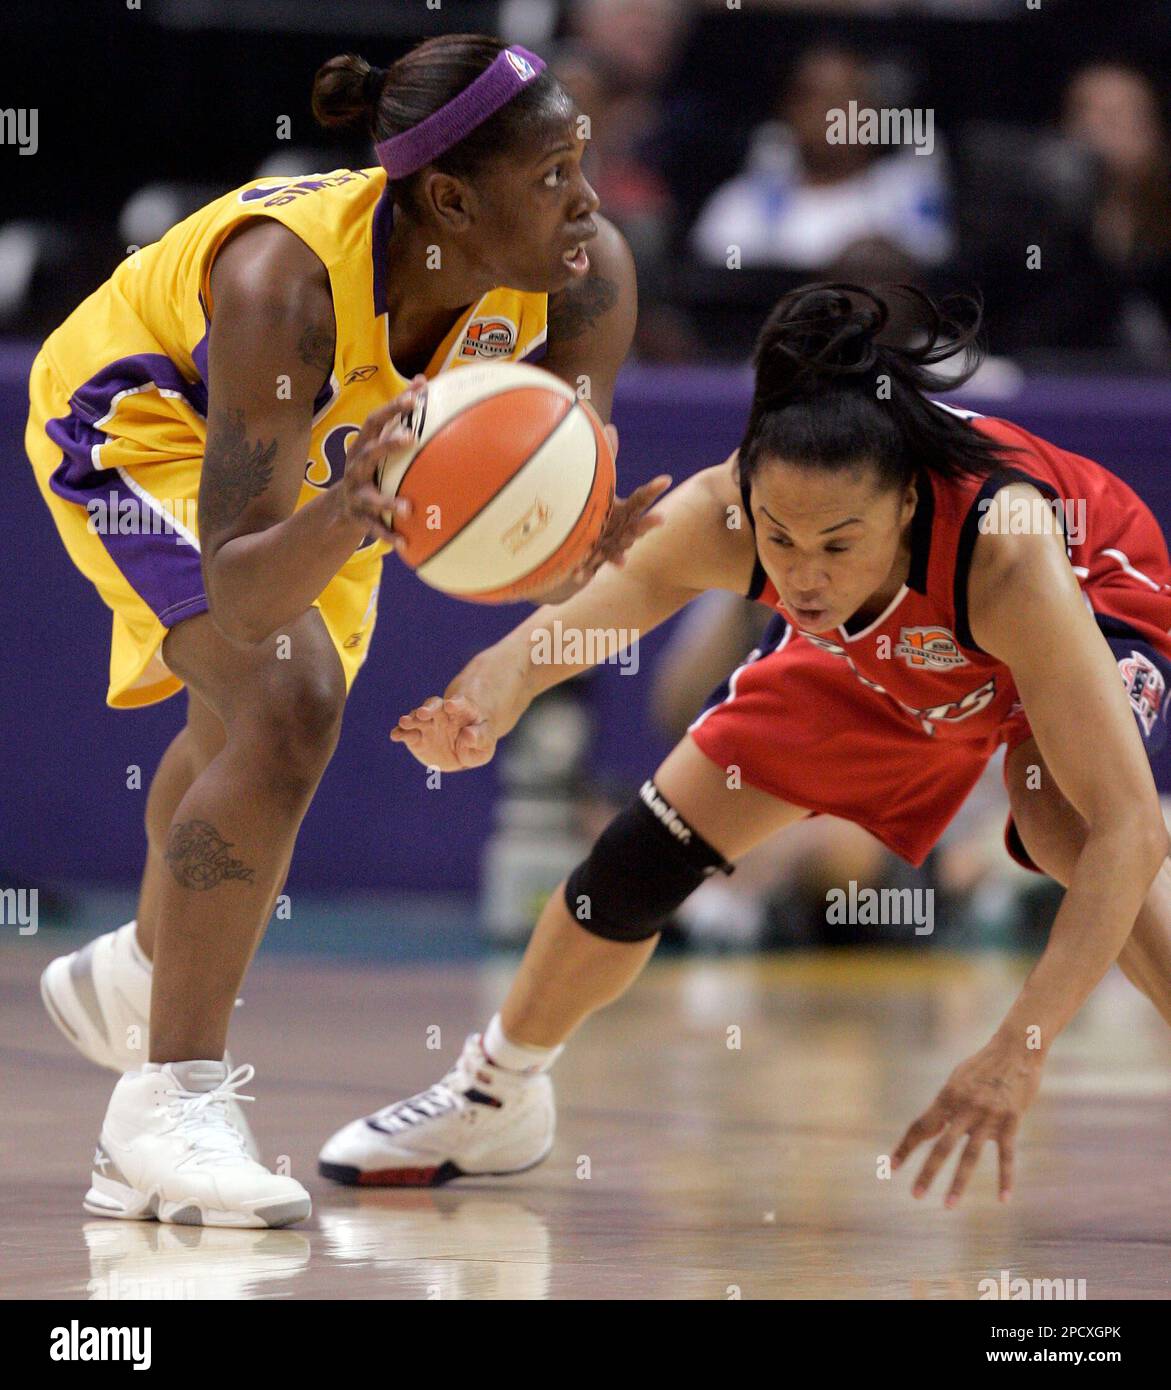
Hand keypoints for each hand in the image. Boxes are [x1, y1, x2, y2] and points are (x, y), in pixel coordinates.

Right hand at [335, 374, 427, 545]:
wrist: (340, 508)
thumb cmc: (372, 468)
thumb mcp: (381, 442)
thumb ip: (401, 416)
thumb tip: (425, 379)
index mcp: (363, 447)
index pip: (375, 421)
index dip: (392, 408)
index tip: (414, 396)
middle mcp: (356, 468)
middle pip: (369, 453)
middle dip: (388, 445)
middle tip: (411, 438)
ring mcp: (355, 494)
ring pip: (370, 497)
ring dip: (388, 501)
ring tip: (408, 508)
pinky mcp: (359, 518)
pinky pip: (374, 528)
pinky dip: (389, 536)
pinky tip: (405, 544)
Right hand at [390, 694, 496, 771]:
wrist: (463, 748)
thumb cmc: (478, 741)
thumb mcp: (486, 742)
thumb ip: (480, 738)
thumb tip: (468, 735)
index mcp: (464, 711)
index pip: (461, 703)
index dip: (456, 703)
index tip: (451, 704)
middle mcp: (443, 714)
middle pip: (435, 706)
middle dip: (428, 708)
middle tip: (423, 713)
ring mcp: (428, 724)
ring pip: (418, 717)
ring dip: (411, 719)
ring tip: (405, 722)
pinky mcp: (417, 737)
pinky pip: (407, 733)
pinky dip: (401, 733)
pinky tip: (395, 735)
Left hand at [571, 426, 670, 585]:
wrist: (583, 549)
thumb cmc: (598, 514)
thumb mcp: (601, 488)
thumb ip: (607, 460)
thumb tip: (610, 428)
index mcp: (625, 511)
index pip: (643, 498)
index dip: (654, 488)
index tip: (666, 478)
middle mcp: (622, 530)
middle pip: (638, 528)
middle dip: (649, 525)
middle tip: (662, 520)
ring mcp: (610, 548)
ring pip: (618, 551)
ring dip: (620, 556)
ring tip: (622, 562)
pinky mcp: (593, 562)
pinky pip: (588, 567)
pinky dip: (583, 571)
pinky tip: (576, 575)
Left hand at [891, 1037, 1044, 1206]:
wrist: (1016, 1049)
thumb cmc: (983, 1066)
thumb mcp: (957, 1080)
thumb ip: (946, 1107)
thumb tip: (932, 1132)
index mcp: (947, 1096)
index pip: (921, 1126)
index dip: (906, 1147)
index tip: (892, 1167)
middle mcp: (965, 1108)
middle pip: (941, 1146)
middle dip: (927, 1172)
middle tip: (915, 1195)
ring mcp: (988, 1116)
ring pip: (970, 1156)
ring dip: (958, 1183)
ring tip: (948, 1205)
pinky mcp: (1011, 1122)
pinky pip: (1007, 1156)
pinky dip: (1005, 1179)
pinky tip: (1003, 1199)